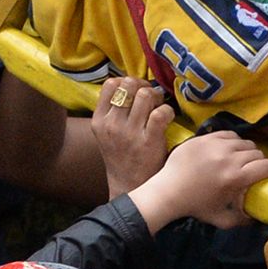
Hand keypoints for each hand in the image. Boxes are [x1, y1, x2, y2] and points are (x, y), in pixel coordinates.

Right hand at [92, 79, 175, 198]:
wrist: (129, 187)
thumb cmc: (122, 157)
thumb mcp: (106, 134)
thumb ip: (113, 111)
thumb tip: (132, 85)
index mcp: (99, 121)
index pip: (111, 84)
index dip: (127, 81)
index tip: (136, 91)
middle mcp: (112, 125)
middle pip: (129, 85)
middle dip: (144, 86)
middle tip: (151, 97)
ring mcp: (129, 133)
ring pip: (145, 95)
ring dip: (157, 97)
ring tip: (159, 107)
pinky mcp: (149, 141)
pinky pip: (160, 112)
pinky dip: (168, 111)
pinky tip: (167, 118)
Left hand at [134, 129, 267, 232]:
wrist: (168, 191)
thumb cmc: (195, 206)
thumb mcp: (221, 219)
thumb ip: (243, 220)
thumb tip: (258, 218)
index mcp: (235, 178)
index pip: (267, 166)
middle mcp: (228, 158)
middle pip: (257, 152)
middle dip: (259, 161)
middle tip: (253, 169)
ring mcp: (215, 145)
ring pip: (244, 141)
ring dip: (246, 151)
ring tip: (240, 159)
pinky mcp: (205, 137)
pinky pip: (228, 134)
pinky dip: (232, 141)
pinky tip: (228, 150)